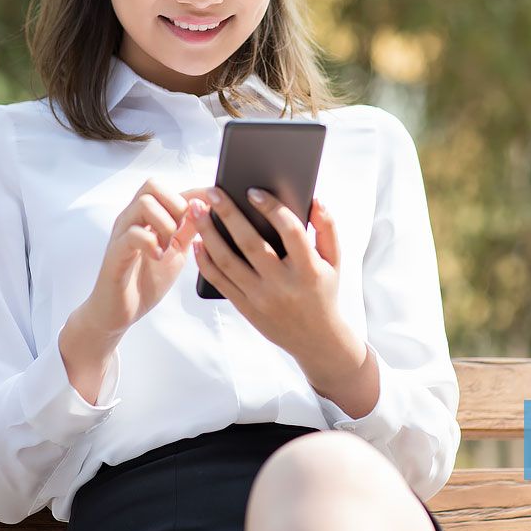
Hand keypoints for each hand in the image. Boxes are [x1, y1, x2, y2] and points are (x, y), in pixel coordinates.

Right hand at [85, 177, 217, 334]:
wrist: (118, 312)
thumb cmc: (145, 280)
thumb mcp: (177, 252)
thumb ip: (189, 230)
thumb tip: (209, 209)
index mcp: (147, 217)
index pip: (169, 189)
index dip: (194, 192)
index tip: (213, 202)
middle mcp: (132, 219)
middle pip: (152, 186)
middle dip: (175, 205)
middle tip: (180, 232)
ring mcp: (121, 234)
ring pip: (144, 204)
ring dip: (165, 224)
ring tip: (167, 247)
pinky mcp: (115, 253)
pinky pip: (133, 234)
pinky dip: (152, 243)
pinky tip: (158, 257)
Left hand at [190, 187, 343, 363]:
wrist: (315, 340)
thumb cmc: (324, 290)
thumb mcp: (334, 261)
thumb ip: (327, 228)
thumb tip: (315, 199)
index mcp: (308, 269)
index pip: (290, 231)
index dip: (272, 209)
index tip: (253, 191)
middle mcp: (283, 284)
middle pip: (250, 243)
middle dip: (228, 214)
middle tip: (212, 192)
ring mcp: (261, 298)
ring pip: (228, 261)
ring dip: (208, 233)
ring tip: (197, 210)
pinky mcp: (246, 308)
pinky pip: (220, 281)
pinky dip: (206, 260)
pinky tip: (198, 241)